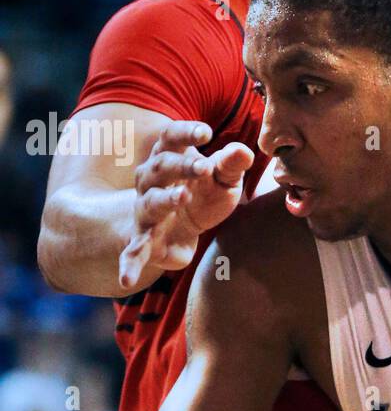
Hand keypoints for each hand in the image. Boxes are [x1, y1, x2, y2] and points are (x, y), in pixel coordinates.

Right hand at [119, 121, 252, 289]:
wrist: (182, 230)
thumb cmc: (204, 196)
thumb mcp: (223, 180)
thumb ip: (231, 165)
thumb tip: (244, 151)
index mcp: (169, 158)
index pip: (171, 138)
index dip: (185, 131)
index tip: (205, 132)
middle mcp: (151, 181)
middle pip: (161, 166)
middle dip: (182, 165)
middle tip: (205, 166)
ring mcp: (146, 210)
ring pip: (150, 202)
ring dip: (165, 199)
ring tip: (182, 197)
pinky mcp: (145, 240)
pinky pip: (133, 251)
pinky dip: (129, 264)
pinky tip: (126, 279)